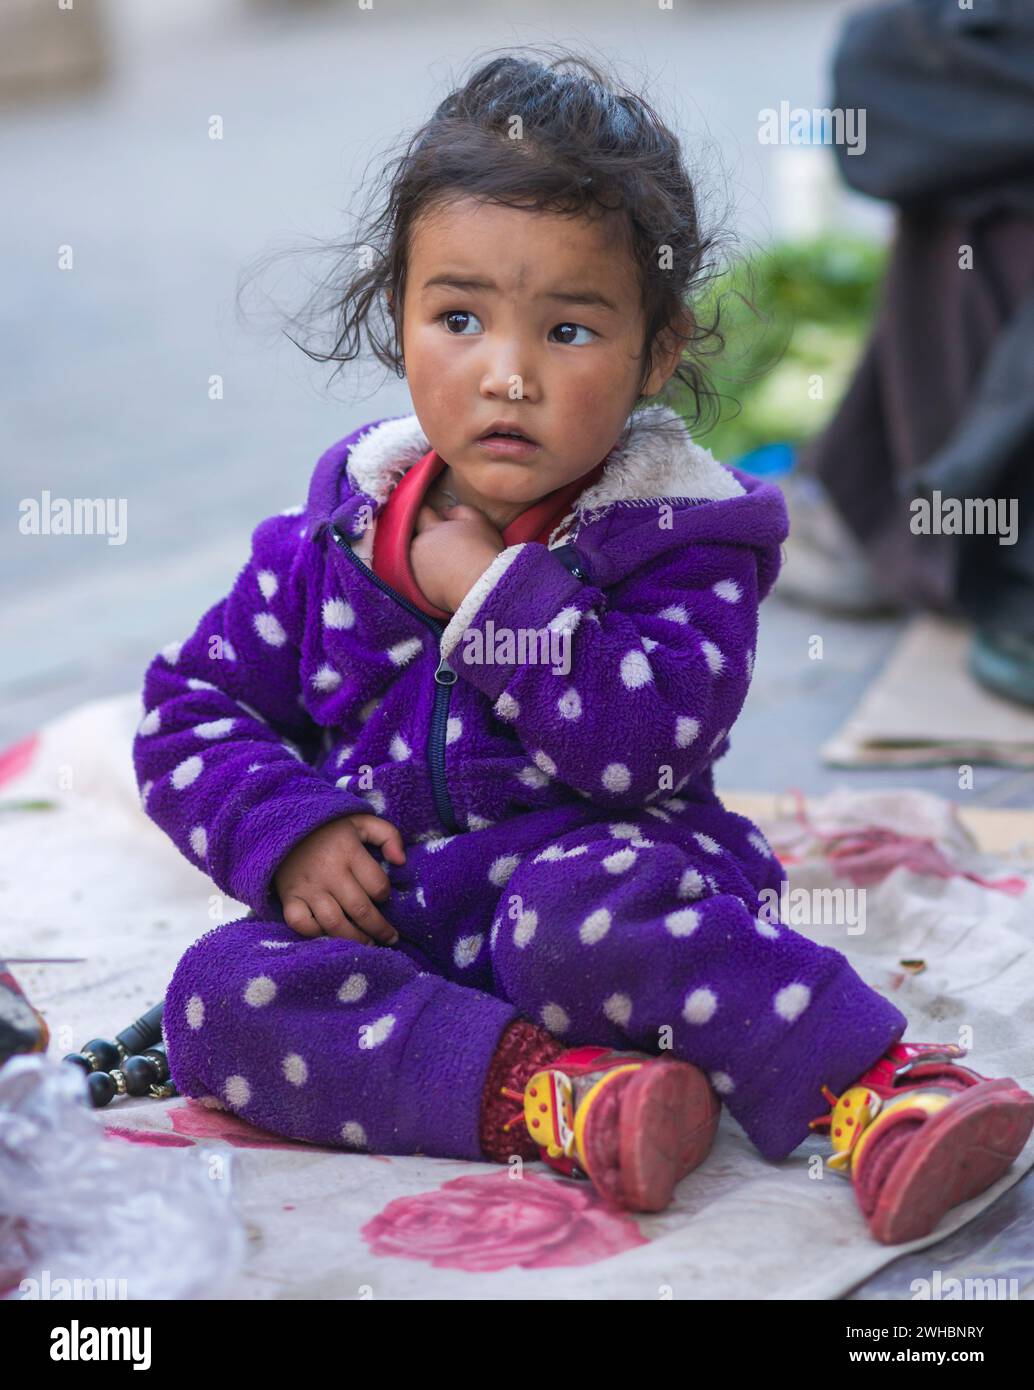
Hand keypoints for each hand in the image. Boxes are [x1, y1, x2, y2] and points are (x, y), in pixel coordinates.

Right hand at [273, 814, 406, 944]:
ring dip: (354, 938)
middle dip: (379, 928)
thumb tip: (401, 861)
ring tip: (367, 944)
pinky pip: (301, 924)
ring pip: (334, 923)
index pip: (377, 885)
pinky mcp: (289, 897)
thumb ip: (388, 835)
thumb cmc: (329, 828)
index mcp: (349, 852)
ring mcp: (308, 888)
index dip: (385, 896)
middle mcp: (329, 873)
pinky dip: (314, 934)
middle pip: (360, 910)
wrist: (283, 826)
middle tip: (390, 938)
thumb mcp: (362, 822)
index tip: (385, 899)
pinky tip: (329, 935)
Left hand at [410, 503, 505, 612]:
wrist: (481, 588)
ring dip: (430, 558)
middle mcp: (418, 548)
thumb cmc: (482, 551)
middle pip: (420, 538)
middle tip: (450, 546)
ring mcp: (416, 570)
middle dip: (431, 539)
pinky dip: (432, 577)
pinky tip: (449, 579)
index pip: (422, 513)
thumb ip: (459, 511)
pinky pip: (423, 578)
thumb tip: (446, 512)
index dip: (430, 514)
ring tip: (450, 565)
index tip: (438, 518)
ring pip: (420, 558)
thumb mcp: (478, 521)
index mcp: (430, 529)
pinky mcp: (420, 590)